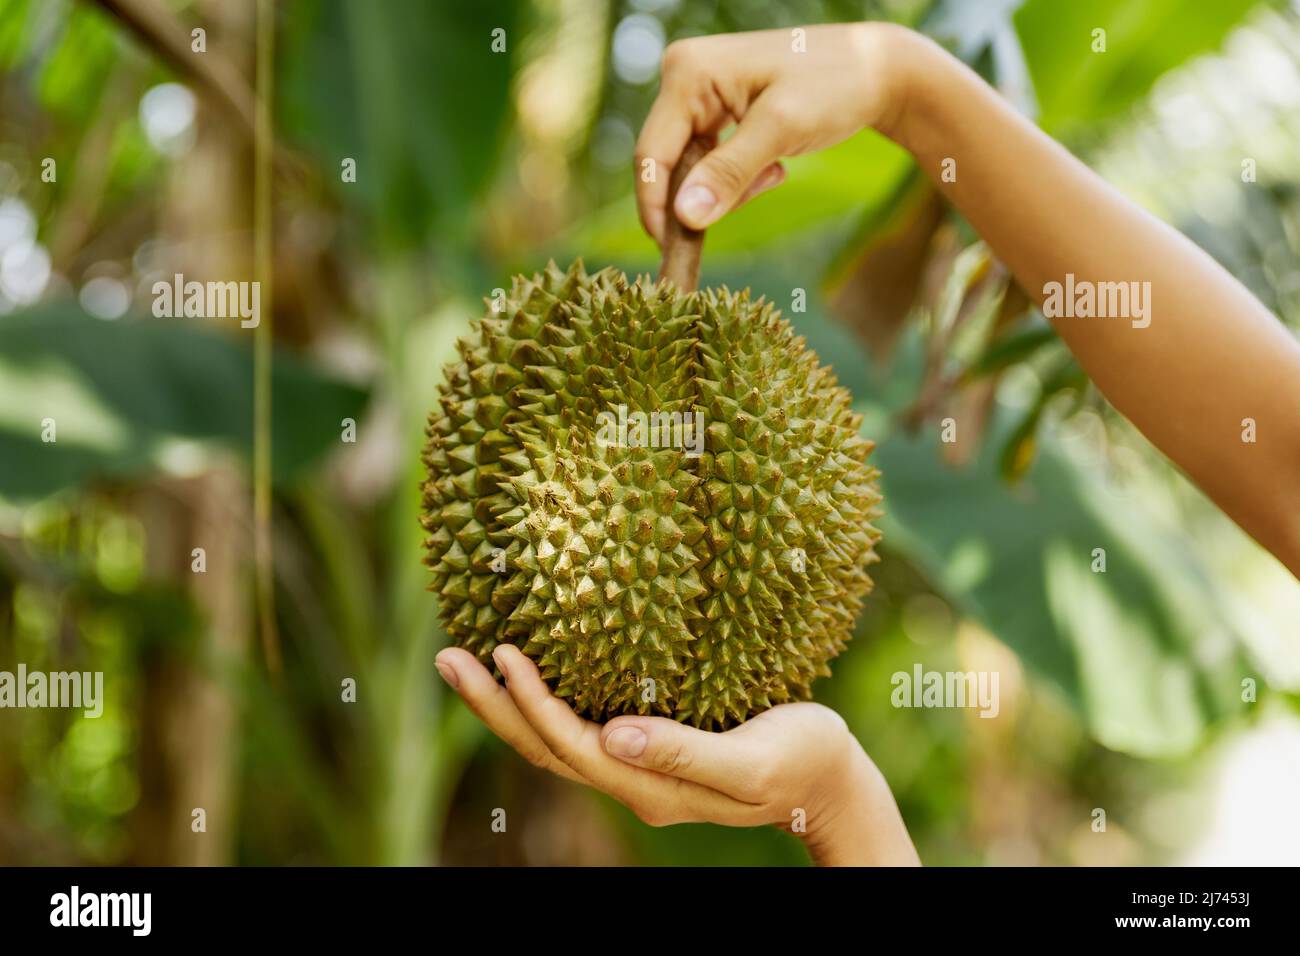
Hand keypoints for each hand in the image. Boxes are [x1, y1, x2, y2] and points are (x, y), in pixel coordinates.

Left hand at [435, 644, 919, 865]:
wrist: (829, 782)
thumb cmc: (800, 759)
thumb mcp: (752, 759)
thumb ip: (685, 751)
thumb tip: (615, 734)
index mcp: (651, 785)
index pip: (573, 746)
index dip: (532, 704)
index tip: (502, 654)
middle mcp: (633, 779)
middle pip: (545, 747)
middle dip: (493, 706)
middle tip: (446, 657)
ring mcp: (638, 766)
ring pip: (555, 739)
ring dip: (506, 704)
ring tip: (464, 661)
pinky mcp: (648, 747)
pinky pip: (580, 727)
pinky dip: (543, 701)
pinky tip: (528, 672)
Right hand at [635, 22, 920, 240]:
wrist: (874, 71)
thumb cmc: (834, 85)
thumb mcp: (782, 130)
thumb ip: (730, 173)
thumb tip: (685, 217)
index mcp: (688, 72)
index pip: (653, 153)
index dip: (656, 206)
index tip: (673, 251)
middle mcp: (683, 76)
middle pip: (669, 163)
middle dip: (706, 192)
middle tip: (762, 188)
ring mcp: (698, 94)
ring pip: (691, 168)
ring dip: (730, 186)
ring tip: (775, 170)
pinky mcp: (714, 110)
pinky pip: (709, 162)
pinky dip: (739, 176)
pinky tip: (775, 163)